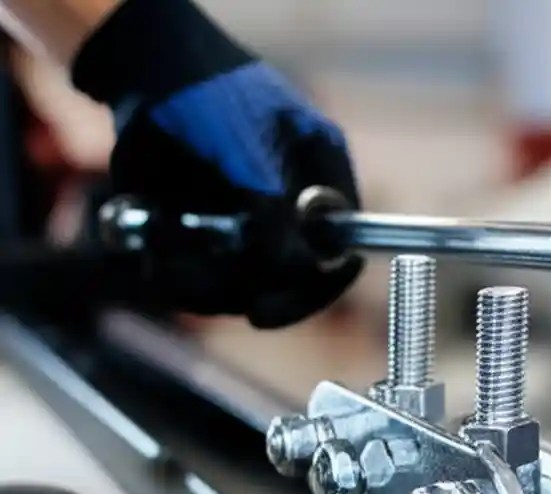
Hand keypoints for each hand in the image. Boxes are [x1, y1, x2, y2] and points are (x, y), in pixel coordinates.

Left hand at [70, 0, 361, 327]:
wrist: (149, 76)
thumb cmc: (214, 96)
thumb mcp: (249, 150)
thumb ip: (273, 210)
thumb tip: (293, 270)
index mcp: (320, 188)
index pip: (338, 249)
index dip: (324, 280)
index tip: (304, 290)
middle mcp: (287, 219)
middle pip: (286, 284)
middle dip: (256, 289)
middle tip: (238, 299)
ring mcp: (242, 235)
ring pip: (232, 291)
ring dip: (200, 279)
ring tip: (169, 240)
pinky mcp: (196, 244)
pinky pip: (187, 283)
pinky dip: (167, 270)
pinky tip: (153, 236)